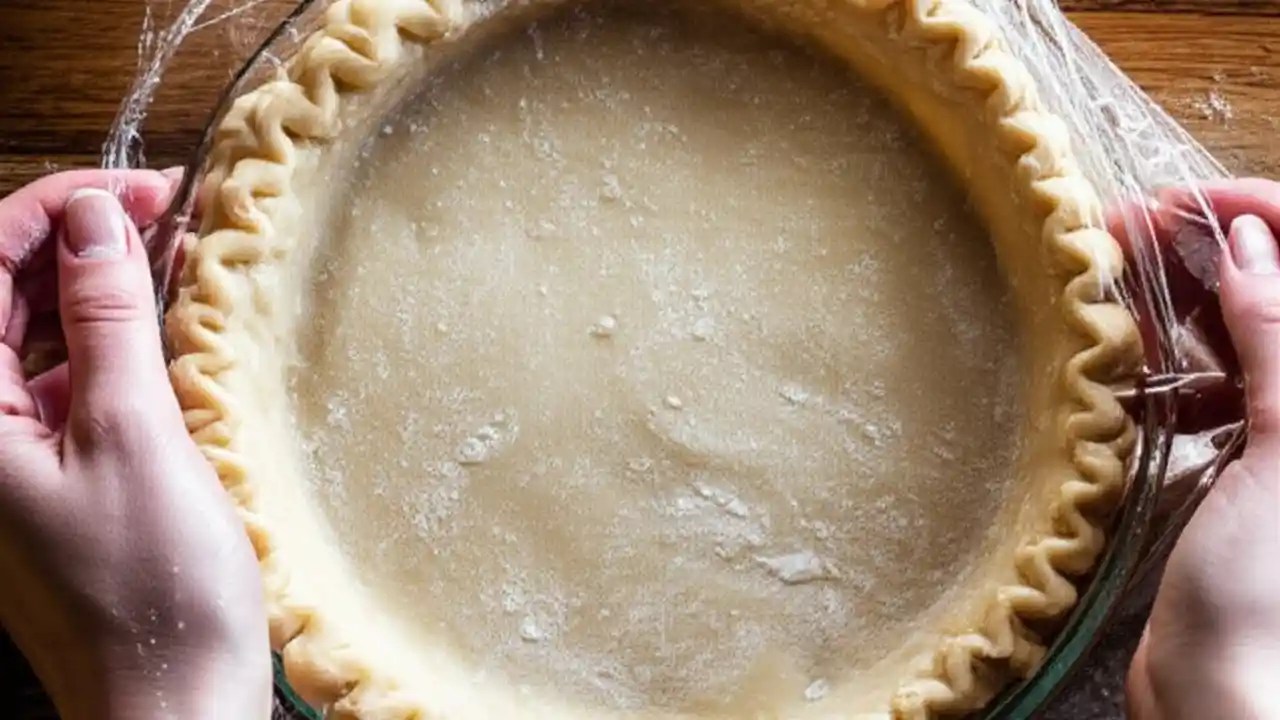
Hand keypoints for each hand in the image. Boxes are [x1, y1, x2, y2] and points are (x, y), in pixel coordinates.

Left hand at [0, 171, 270, 718]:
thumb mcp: (134, 436)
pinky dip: (110, 342)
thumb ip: (105, 320)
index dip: (53, 208)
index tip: (138, 188)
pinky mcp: (50, 474)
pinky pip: (66, 379)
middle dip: (75, 238)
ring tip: (174, 255)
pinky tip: (165, 327)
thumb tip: (94, 219)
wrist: (170, 701)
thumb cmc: (150, 587)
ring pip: (34, 333)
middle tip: (165, 210)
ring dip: (96, 285)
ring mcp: (8, 454)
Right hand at [1125, 180, 1279, 718]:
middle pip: (1272, 293)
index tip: (1180, 203)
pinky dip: (1167, 367)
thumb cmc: (1272, 590)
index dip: (1258, 215)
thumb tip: (1251, 238)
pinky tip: (1125, 368)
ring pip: (1236, 337)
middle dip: (1202, 254)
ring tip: (1104, 294)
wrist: (1229, 697)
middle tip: (1113, 237)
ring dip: (1175, 308)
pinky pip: (1210, 390)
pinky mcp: (1242, 469)